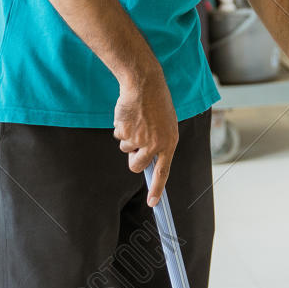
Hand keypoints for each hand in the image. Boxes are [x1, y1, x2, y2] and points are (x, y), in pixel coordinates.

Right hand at [114, 68, 178, 205]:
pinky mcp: (125, 132)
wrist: (145, 84)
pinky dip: (121, 127)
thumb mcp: (166, 124)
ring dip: (127, 137)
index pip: (163, 172)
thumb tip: (147, 161)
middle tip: (135, 143)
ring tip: (136, 120)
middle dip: (132, 158)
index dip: (157, 189)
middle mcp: (155, 144)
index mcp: (169, 142)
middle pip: (136, 166)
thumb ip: (158, 143)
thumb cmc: (157, 103)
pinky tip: (129, 115)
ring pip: (125, 149)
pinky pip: (118, 136)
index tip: (152, 203)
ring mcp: (139, 139)